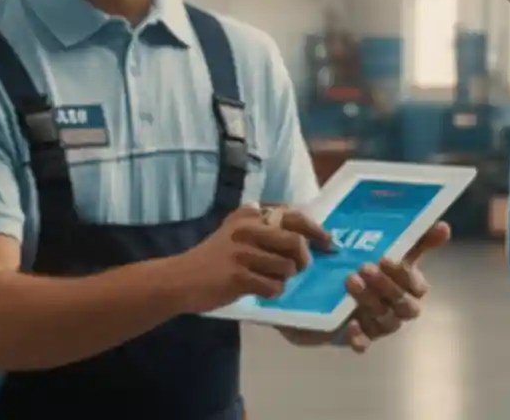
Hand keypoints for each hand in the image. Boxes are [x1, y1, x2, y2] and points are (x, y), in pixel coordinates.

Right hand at [177, 204, 331, 314]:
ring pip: (287, 268)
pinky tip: (260, 290)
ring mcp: (243, 253)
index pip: (294, 216)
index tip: (328, 242)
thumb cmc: (213, 258)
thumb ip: (262, 225)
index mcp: (250, 216)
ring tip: (270, 279)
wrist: (180, 279)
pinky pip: (273, 287)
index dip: (316, 230)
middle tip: (299, 268)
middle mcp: (248, 230)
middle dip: (304, 259)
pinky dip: (272, 292)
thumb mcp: (235, 231)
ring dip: (284, 278)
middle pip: (296, 242)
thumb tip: (302, 228)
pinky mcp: (238, 276)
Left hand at [277, 221, 450, 352]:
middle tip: (364, 267)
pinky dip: (360, 338)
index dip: (404, 275)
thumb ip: (418, 239)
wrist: (333, 286)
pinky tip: (350, 324)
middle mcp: (399, 309)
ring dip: (368, 300)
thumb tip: (444, 226)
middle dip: (384, 286)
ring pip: (383, 320)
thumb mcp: (393, 249)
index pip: (418, 287)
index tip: (385, 258)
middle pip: (402, 305)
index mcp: (411, 288)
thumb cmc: (373, 266)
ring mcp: (381, 325)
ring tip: (349, 280)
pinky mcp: (360, 337)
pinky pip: (364, 343)